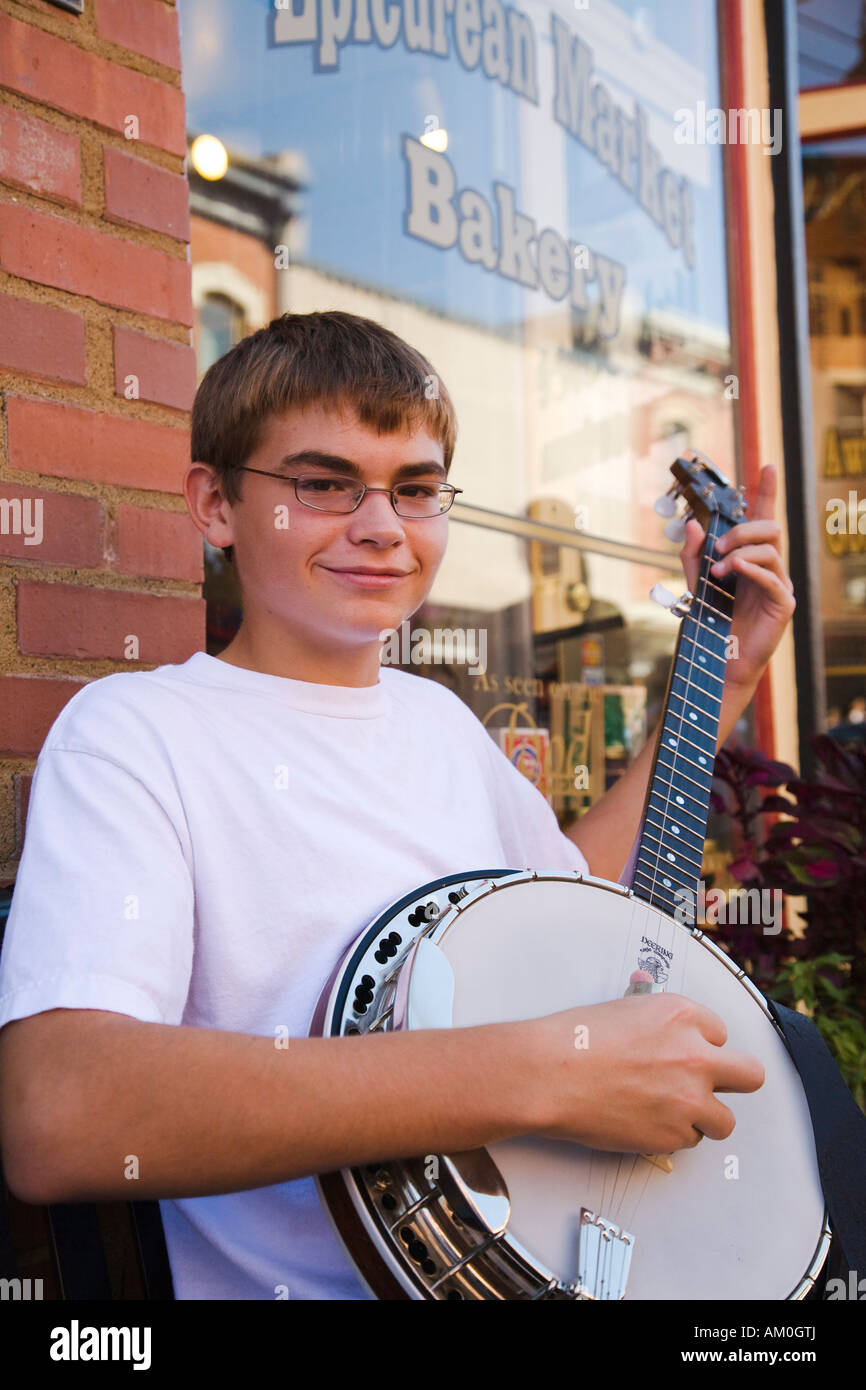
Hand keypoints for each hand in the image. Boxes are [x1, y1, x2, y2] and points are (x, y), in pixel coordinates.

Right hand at [524, 992, 764, 1153]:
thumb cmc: (574, 1039)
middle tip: (710, 1084)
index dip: (702, 1044)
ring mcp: (688, 1099)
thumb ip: (643, 1001)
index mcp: (682, 1016)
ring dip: (703, 1116)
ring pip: (725, 1120)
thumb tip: (644, 986)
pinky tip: (646, 1122)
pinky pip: (690, 1141)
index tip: (686, 1051)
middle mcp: (695, 1056)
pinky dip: (673, 1136)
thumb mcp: (617, 1007)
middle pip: (749, 1075)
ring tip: (674, 1112)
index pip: (720, 1032)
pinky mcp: (673, 1135)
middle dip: (733, 1080)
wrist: (548, 1074)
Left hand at [679, 464, 794, 693]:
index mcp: (750, 558)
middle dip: (742, 529)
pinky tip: (734, 572)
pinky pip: (774, 578)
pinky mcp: (783, 605)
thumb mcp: (695, 583)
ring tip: (718, 570)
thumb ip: (693, 555)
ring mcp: (780, 585)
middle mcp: (769, 568)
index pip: (763, 518)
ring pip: (771, 550)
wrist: (718, 661)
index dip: (767, 491)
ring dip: (740, 553)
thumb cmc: (711, 622)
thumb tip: (694, 524)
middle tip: (717, 547)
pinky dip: (752, 570)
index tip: (766, 466)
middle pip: (770, 528)